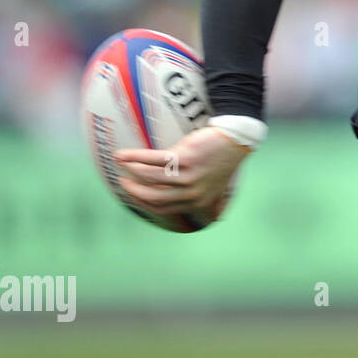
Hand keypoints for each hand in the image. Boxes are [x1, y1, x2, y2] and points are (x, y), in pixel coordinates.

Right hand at [113, 126, 250, 222]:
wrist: (235, 140)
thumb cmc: (224, 161)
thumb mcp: (220, 188)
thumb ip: (212, 201)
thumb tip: (215, 217)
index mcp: (198, 202)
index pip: (163, 208)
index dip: (144, 204)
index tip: (133, 196)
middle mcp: (192, 193)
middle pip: (153, 197)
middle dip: (134, 191)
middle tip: (123, 181)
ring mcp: (187, 176)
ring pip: (150, 177)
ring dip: (132, 171)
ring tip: (122, 164)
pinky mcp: (184, 158)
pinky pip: (152, 160)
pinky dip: (134, 157)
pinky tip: (122, 155)